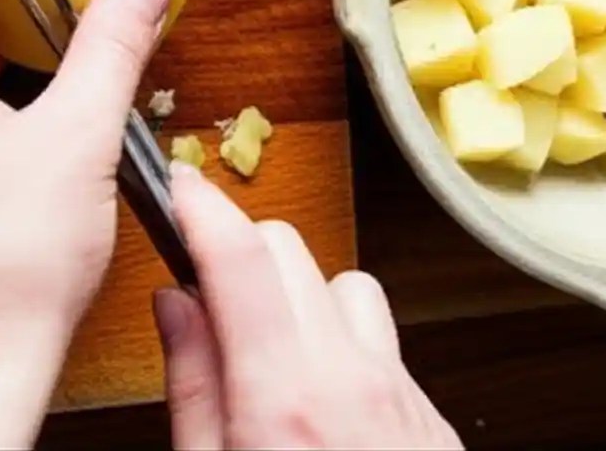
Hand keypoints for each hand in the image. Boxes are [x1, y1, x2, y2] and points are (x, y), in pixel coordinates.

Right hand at [153, 163, 462, 449]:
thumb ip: (193, 387)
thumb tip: (176, 306)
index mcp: (283, 398)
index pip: (240, 259)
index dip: (203, 207)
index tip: (179, 187)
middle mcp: (351, 380)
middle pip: (293, 251)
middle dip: (242, 251)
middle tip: (208, 293)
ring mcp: (400, 394)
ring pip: (348, 286)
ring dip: (303, 298)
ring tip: (272, 351)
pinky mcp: (430, 417)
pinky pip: (384, 344)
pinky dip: (345, 347)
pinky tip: (323, 400)